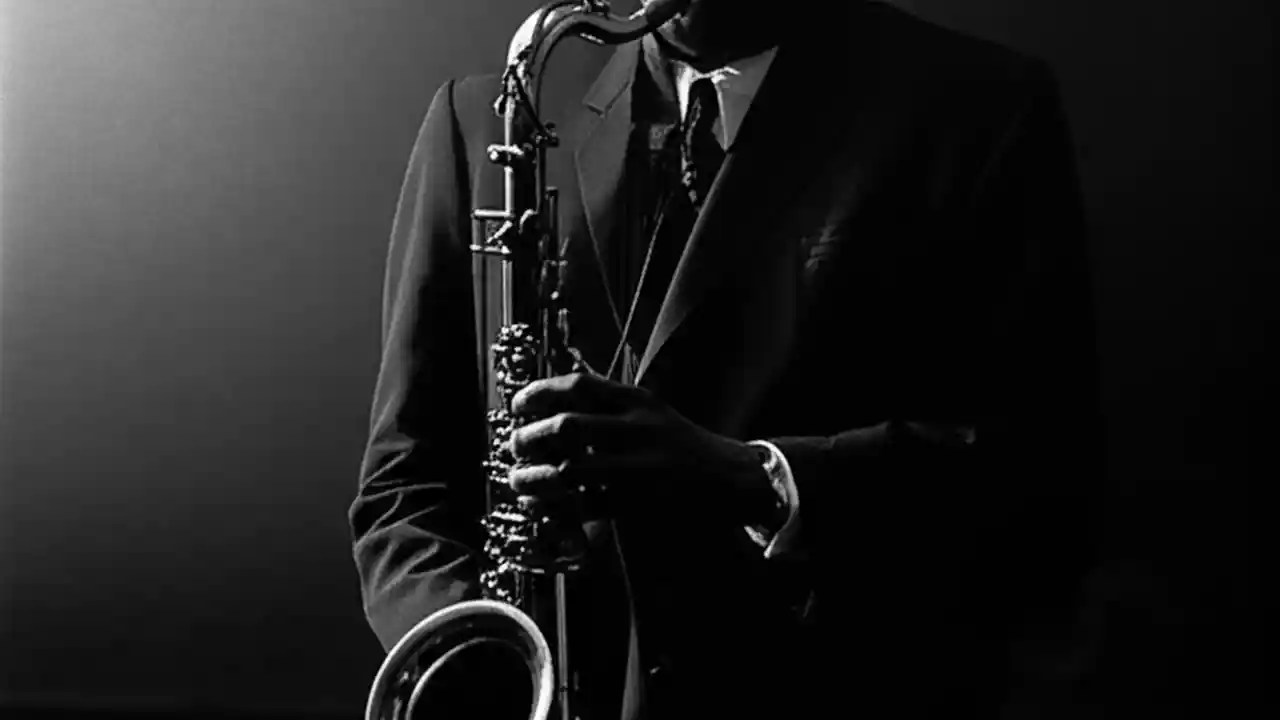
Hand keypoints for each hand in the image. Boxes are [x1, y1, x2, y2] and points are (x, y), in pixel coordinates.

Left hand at [507, 373, 776, 527]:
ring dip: (536, 478)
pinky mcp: (641, 503)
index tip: (517, 406)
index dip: (538, 394)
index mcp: (638, 400)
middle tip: (515, 448)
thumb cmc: (682, 445)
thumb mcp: (651, 412)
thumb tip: (550, 411)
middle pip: (567, 426)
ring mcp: (640, 467)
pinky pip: (587, 506)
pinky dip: (558, 508)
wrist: (732, 478)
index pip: (577, 385)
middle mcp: (637, 428)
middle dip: (529, 439)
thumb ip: (609, 406)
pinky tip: (544, 508)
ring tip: (520, 481)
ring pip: (571, 469)